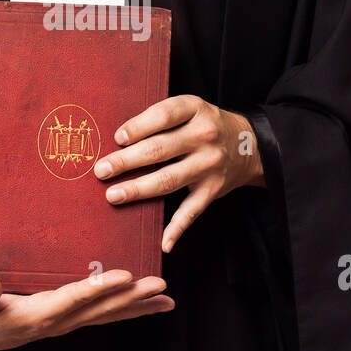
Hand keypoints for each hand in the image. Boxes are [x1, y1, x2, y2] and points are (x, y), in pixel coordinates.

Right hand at [0, 268, 172, 350]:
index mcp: (40, 315)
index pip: (74, 299)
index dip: (99, 288)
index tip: (124, 276)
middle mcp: (61, 321)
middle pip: (102, 309)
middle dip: (133, 298)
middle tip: (160, 286)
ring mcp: (69, 322)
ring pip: (109, 314)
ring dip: (139, 306)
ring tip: (166, 299)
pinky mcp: (72, 319)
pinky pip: (105, 315)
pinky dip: (129, 309)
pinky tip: (147, 304)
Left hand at [92, 94, 265, 252]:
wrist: (249, 144)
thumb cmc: (205, 124)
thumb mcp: (189, 108)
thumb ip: (159, 118)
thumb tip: (117, 140)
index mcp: (195, 109)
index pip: (163, 116)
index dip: (138, 127)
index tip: (117, 138)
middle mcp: (204, 136)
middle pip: (159, 150)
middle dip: (126, 162)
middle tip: (101, 171)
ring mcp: (209, 165)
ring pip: (169, 180)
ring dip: (139, 190)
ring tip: (113, 195)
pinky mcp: (213, 189)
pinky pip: (192, 211)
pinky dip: (177, 228)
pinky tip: (163, 242)